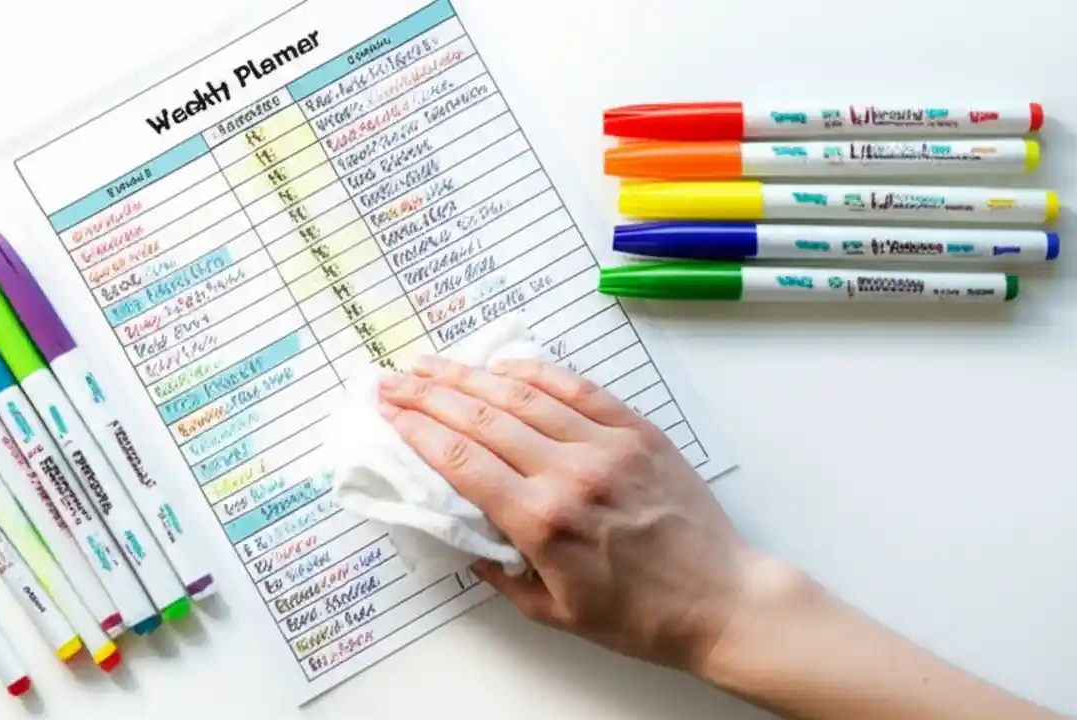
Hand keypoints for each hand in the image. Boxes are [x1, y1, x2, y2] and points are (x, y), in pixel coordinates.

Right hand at [376, 354, 767, 672]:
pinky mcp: (638, 432)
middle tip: (394, 380)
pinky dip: (537, 372)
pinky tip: (505, 364)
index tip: (389, 412)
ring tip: (433, 365)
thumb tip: (464, 535)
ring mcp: (606, 446)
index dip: (417, 430)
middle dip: (429, 395)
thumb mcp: (552, 611)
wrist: (720, 600)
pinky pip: (578, 389)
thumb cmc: (639, 616)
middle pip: (482, 419)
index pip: (461, 461)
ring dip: (471, 376)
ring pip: (524, 396)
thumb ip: (499, 570)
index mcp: (542, 522)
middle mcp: (569, 475)